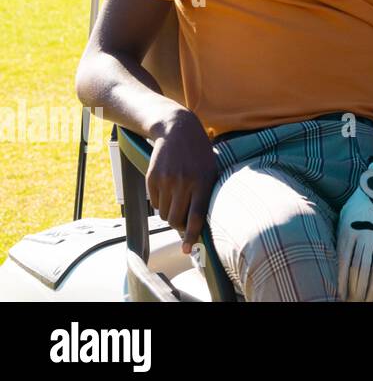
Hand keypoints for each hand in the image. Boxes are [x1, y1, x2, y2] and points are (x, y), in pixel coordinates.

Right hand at [146, 109, 217, 255]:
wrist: (178, 130)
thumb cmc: (200, 154)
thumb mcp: (211, 170)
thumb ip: (206, 194)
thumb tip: (200, 223)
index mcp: (202, 182)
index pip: (196, 216)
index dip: (191, 235)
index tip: (187, 249)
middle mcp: (184, 183)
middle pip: (176, 219)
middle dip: (178, 226)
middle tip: (182, 224)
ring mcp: (166, 181)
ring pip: (164, 213)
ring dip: (170, 213)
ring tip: (177, 200)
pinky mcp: (152, 179)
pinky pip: (154, 203)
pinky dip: (160, 203)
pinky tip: (168, 190)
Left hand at [336, 161, 372, 301]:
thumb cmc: (361, 205)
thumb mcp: (345, 219)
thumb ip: (341, 241)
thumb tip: (333, 269)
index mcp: (351, 231)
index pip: (344, 266)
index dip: (343, 286)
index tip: (341, 299)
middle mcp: (369, 235)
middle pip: (362, 273)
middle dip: (358, 292)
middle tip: (356, 303)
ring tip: (370, 301)